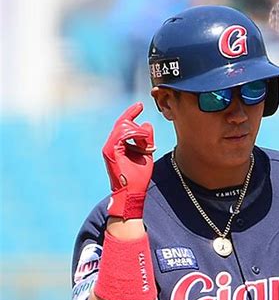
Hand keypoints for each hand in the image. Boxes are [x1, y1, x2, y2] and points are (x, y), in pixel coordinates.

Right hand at [102, 102, 154, 219]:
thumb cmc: (139, 178)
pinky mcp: (110, 152)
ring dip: (138, 131)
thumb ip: (147, 141)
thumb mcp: (147, 155)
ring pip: (123, 127)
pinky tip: (144, 140)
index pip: (124, 125)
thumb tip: (147, 124)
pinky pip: (122, 135)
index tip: (140, 105)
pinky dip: (134, 135)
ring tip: (148, 142)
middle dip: (132, 114)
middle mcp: (112, 145)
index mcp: (119, 145)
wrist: (133, 193)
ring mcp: (109, 148)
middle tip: (141, 106)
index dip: (131, 114)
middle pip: (122, 123)